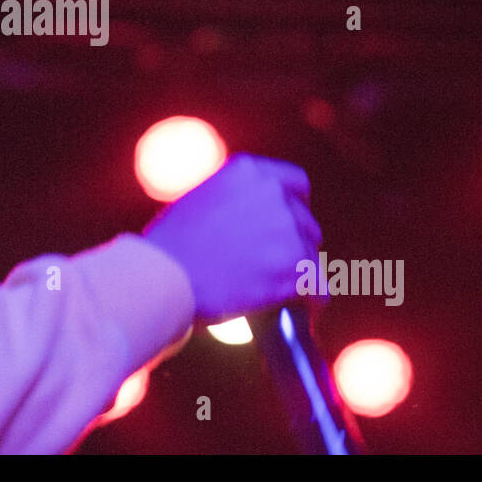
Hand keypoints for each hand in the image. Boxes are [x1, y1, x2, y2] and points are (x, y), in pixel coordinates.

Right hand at [142, 153, 321, 322]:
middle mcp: (272, 193)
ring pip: (311, 257)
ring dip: (298, 274)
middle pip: (305, 223)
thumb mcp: (198, 201)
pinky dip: (311, 302)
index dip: (293, 209)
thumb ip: (232, 203)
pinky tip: (301, 310)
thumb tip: (248, 224)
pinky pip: (318, 289)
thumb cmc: (169, 249)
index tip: (287, 227)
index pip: (295, 184)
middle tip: (271, 268)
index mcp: (248, 171)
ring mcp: (286, 229)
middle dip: (293, 246)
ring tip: (280, 294)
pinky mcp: (294, 267)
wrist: (163, 278)